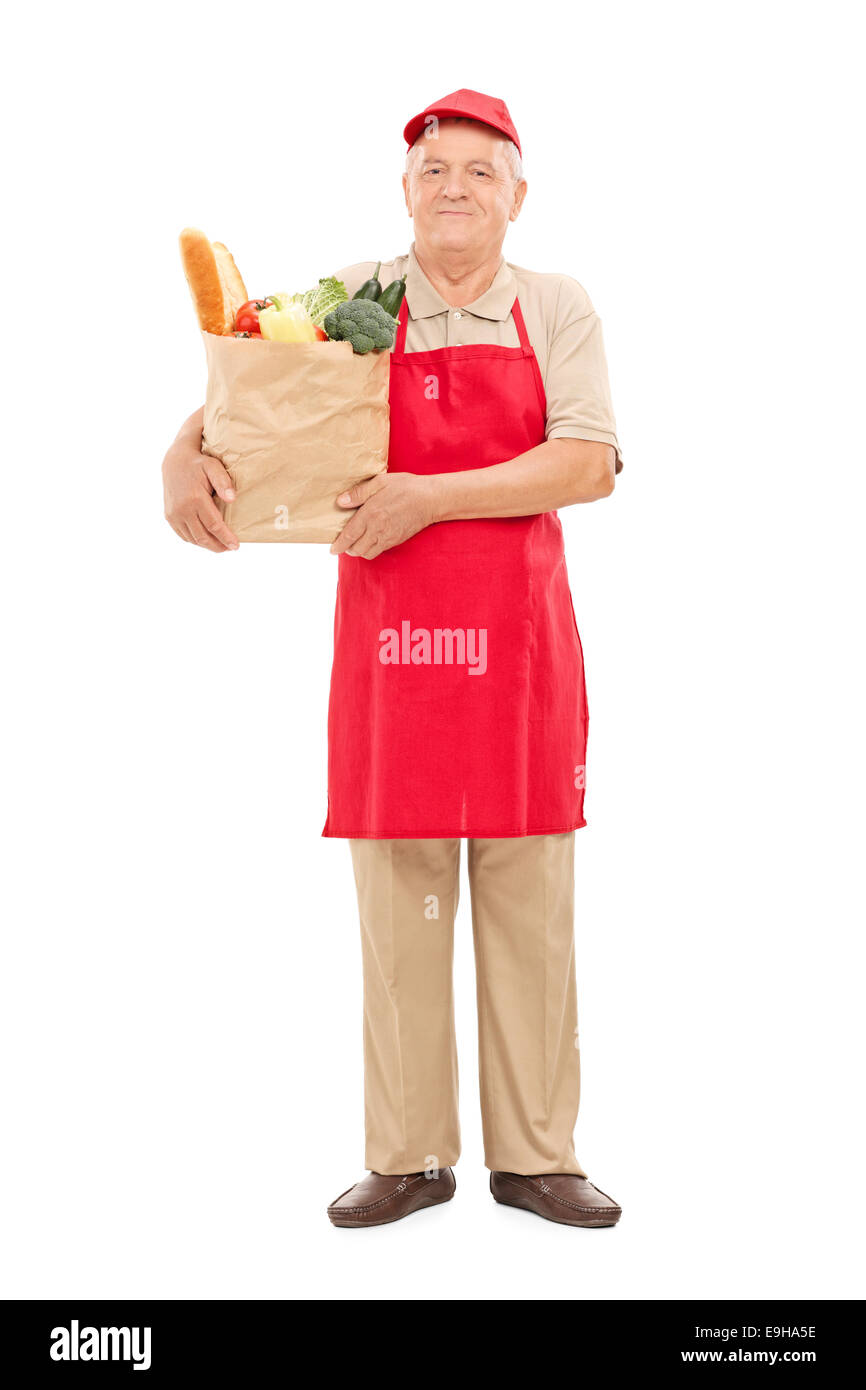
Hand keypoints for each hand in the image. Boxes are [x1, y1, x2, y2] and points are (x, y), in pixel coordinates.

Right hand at [162, 426, 238, 552]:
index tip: (236, 546)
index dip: (226, 538)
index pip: (214, 526)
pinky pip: (183, 535)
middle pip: (203, 537)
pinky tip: (206, 540)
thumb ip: (223, 482)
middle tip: (231, 548)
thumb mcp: (213, 467)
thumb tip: (232, 499)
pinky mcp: (169, 516)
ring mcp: (174, 514)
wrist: (175, 461)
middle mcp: (182, 509)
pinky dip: (196, 540)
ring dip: (207, 545)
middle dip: (218, 546)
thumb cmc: (198, 464)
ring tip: (221, 546)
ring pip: (193, 539)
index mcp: (195, 499)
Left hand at [330, 473, 438, 558]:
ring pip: (368, 553)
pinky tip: (371, 540)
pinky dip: (371, 550)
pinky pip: (379, 551)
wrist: (431, 499)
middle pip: (357, 549)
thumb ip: (359, 493)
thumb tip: (341, 501)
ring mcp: (388, 537)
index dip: (339, 544)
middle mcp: (378, 529)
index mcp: (371, 514)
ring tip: (357, 542)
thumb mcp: (380, 482)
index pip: (349, 535)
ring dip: (360, 550)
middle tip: (344, 543)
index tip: (332, 549)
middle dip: (348, 549)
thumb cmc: (406, 487)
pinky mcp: (397, 540)